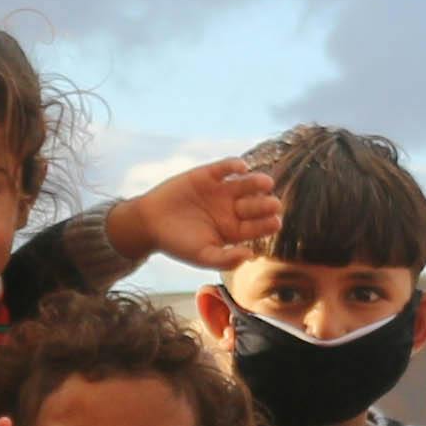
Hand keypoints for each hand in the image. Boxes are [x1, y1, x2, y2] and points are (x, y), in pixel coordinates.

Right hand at [111, 158, 283, 273]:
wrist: (150, 223)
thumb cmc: (177, 243)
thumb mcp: (202, 256)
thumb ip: (226, 259)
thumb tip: (251, 255)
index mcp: (234, 230)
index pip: (257, 226)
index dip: (268, 224)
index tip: (276, 222)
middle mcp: (232, 209)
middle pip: (255, 204)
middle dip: (265, 204)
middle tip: (274, 204)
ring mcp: (221, 190)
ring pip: (245, 184)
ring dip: (256, 182)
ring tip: (265, 183)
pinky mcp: (208, 175)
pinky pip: (225, 168)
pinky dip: (233, 166)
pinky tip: (241, 168)